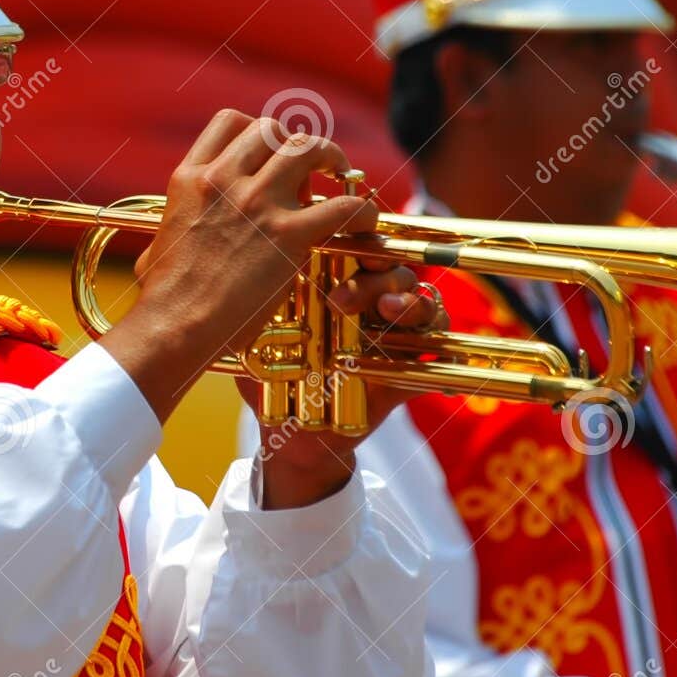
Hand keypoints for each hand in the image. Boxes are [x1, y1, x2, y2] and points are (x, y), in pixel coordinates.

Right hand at [102, 111, 377, 421]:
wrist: (175, 325)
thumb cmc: (164, 298)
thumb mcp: (159, 243)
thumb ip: (175, 230)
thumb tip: (158, 253)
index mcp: (191, 177)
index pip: (231, 121)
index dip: (259, 133)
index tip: (271, 154)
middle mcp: (224, 179)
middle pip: (274, 129)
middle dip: (296, 144)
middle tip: (311, 169)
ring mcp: (258, 203)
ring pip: (310, 149)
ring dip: (332, 158)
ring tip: (341, 177)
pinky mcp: (289, 235)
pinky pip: (343, 205)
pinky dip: (360, 210)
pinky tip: (362, 223)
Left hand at [244, 266, 449, 508]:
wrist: (292, 434)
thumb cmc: (273, 380)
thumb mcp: (258, 345)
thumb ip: (255, 314)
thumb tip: (242, 281)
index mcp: (337, 287)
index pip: (355, 250)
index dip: (355, 241)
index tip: (331, 246)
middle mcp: (369, 305)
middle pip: (390, 270)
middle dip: (372, 276)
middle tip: (339, 299)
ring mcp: (391, 335)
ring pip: (420, 302)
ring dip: (407, 302)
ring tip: (385, 311)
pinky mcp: (406, 370)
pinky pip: (433, 350)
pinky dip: (434, 346)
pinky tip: (419, 344)